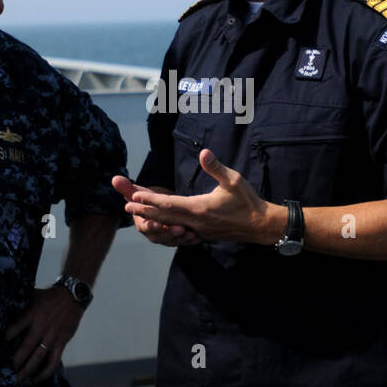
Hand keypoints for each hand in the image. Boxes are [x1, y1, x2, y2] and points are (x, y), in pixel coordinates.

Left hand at [6, 285, 83, 382]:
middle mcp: (41, 327)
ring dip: (27, 371)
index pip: (14, 329)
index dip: (4, 340)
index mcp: (31, 314)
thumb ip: (20, 305)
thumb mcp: (32, 296)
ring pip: (38, 357)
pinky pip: (54, 361)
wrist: (73, 295)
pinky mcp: (62, 342)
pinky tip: (37, 379)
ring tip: (17, 381)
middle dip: (14, 362)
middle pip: (25, 348)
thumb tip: (1, 309)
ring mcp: (52, 336)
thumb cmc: (48, 297)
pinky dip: (45, 372)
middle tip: (3, 374)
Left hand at [115, 151, 277, 243]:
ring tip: (137, 214)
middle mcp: (196, 222)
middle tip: (126, 207)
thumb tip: (204, 152)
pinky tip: (159, 223)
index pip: (170, 204)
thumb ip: (216, 167)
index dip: (151, 199)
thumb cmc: (248, 201)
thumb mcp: (234, 180)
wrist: (260, 225)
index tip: (135, 195)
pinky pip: (179, 230)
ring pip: (170, 224)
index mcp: (200, 209)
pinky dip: (165, 226)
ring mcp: (198, 230)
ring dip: (152, 218)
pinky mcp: (202, 233)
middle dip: (144, 211)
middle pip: (165, 216)